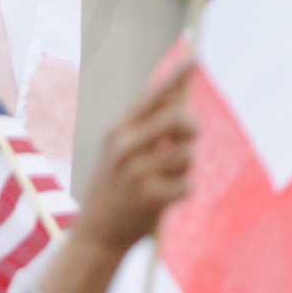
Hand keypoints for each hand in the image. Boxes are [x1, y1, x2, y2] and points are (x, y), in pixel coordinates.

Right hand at [69, 56, 198, 257]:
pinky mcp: (149, 198)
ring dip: (186, 169)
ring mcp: (136, 173)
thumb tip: (180, 91)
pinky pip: (188, 185)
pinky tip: (165, 201)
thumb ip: (151, 122)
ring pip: (187, 156)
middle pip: (178, 119)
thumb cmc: (115, 188)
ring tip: (166, 181)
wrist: (96, 235)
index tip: (195, 57)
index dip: (176, 77)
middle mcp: (124, 148)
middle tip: (189, 139)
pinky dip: (183, 193)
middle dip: (191, 128)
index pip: (153, 97)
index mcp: (118, 131)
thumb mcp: (123, 151)